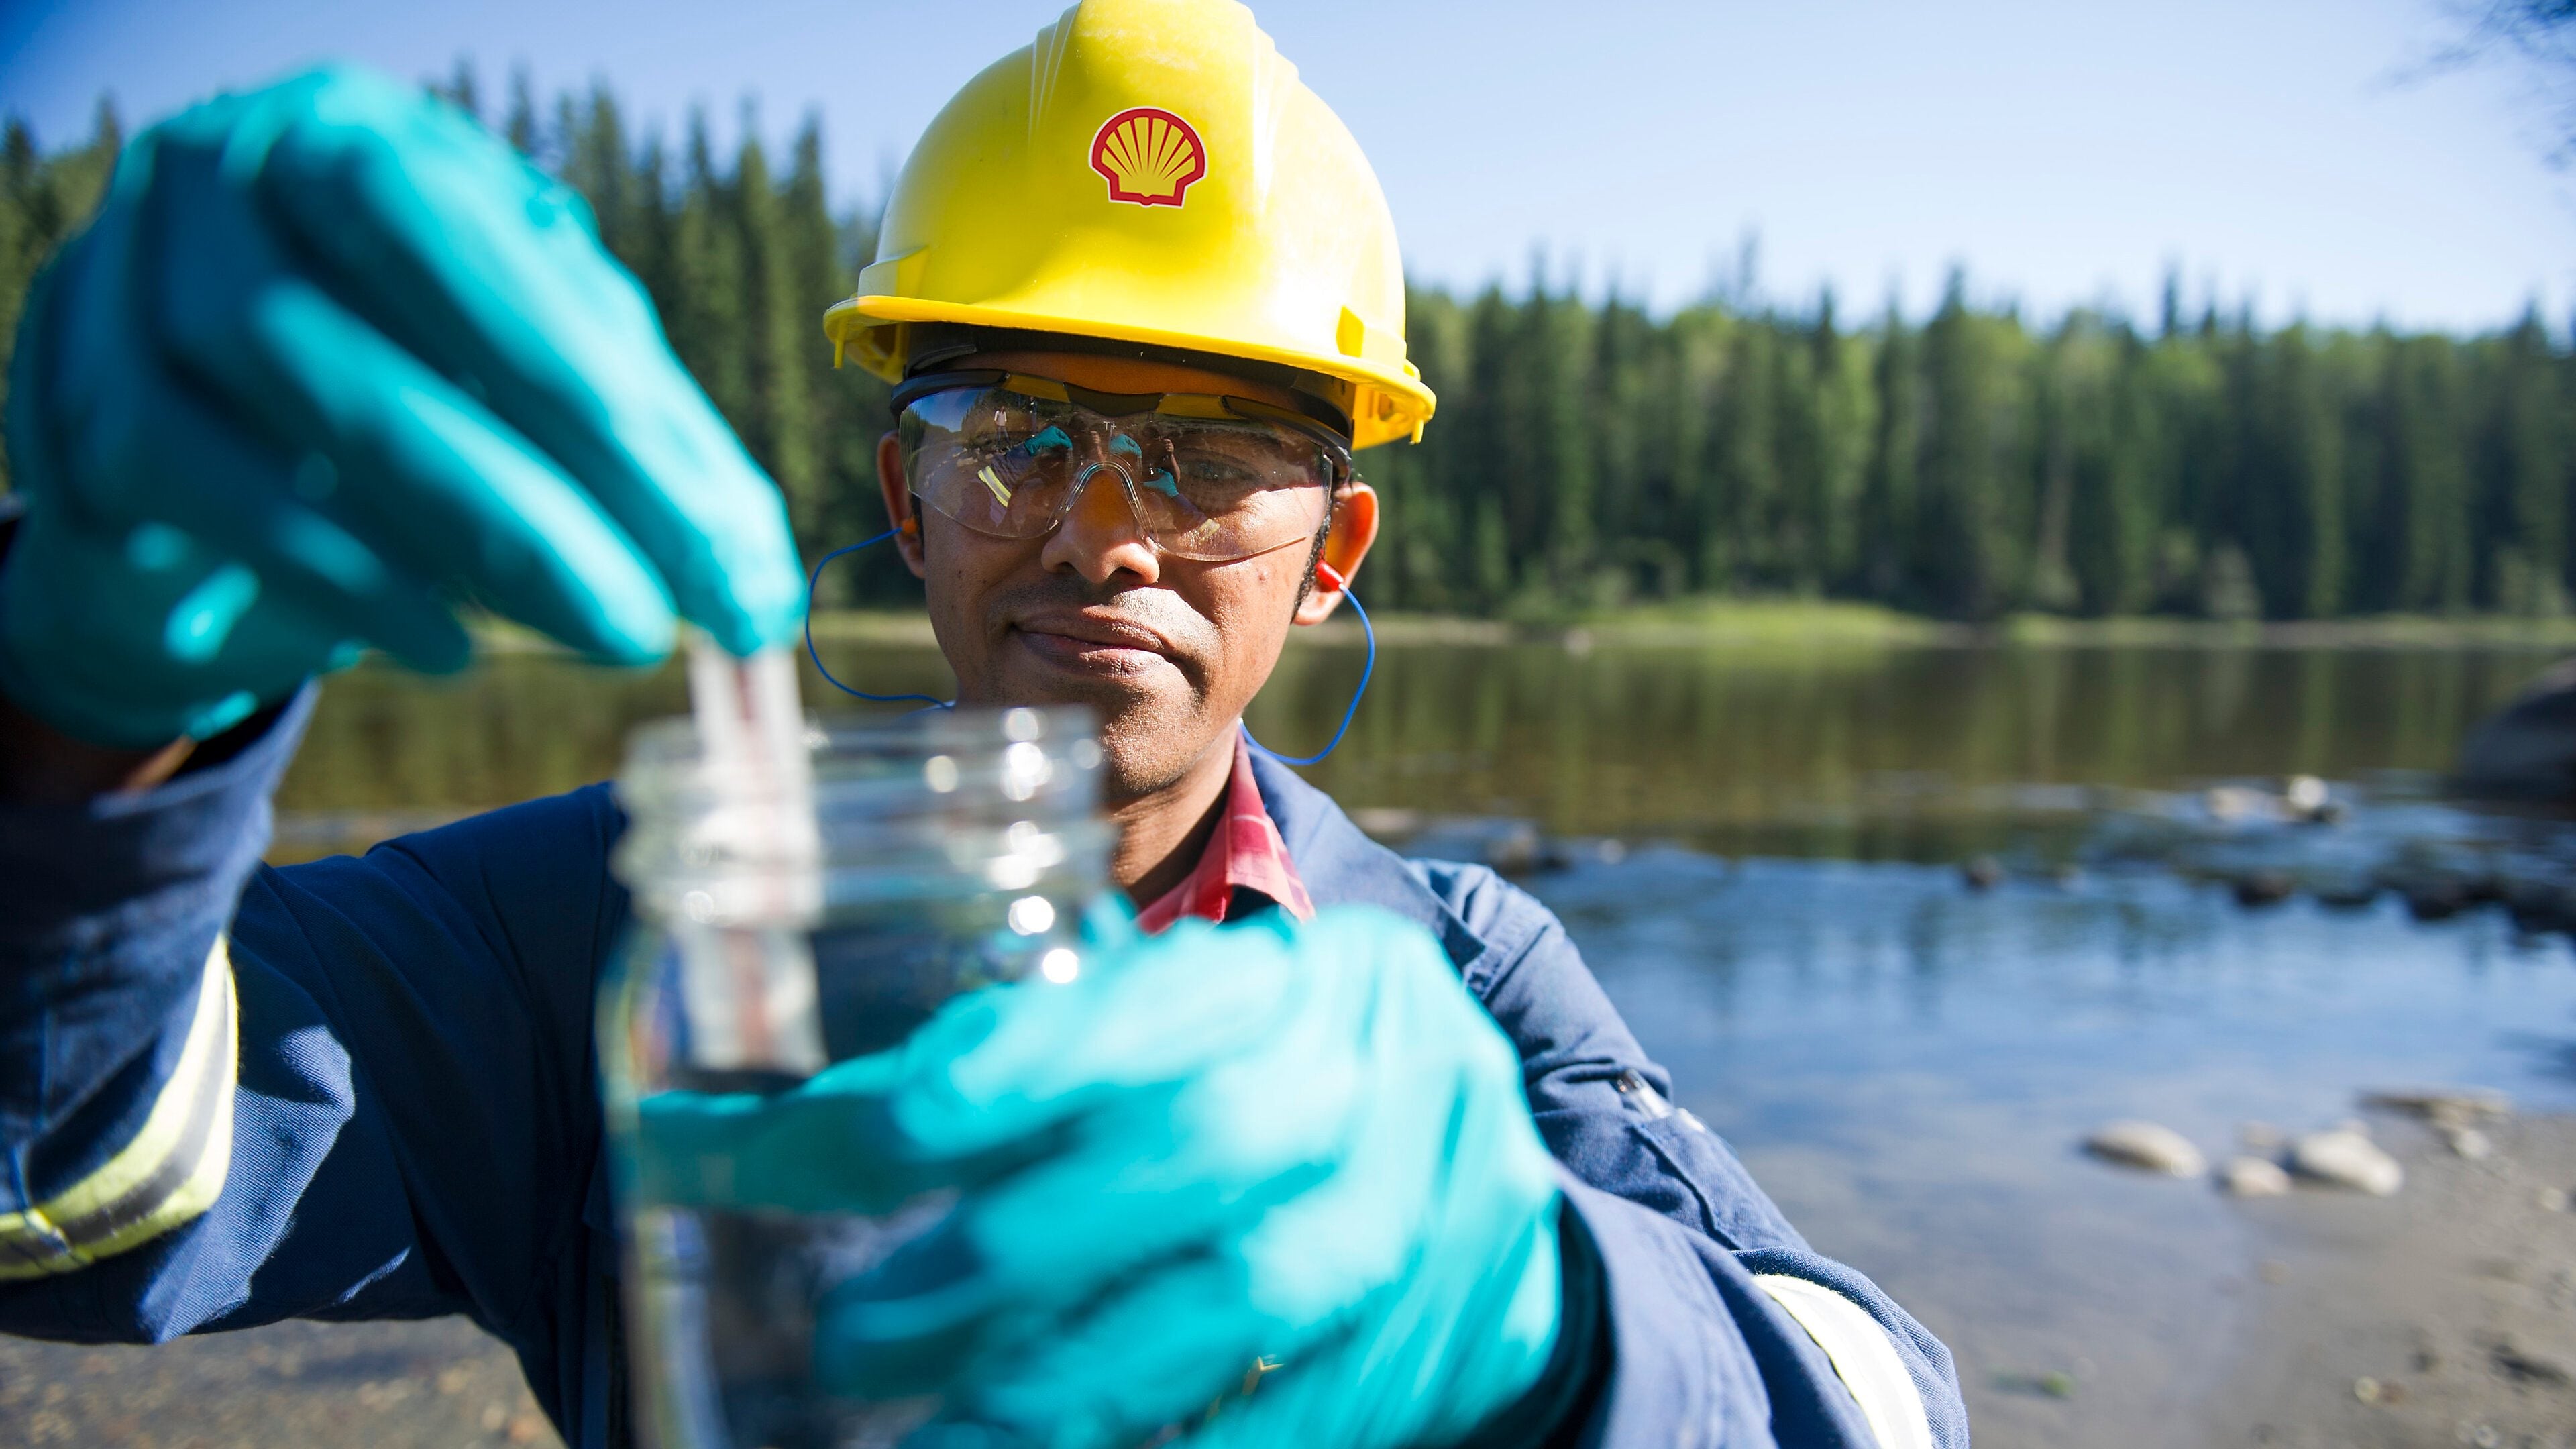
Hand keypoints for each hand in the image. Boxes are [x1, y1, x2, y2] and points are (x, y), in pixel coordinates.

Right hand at [0, 65, 802, 747]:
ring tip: (582, 633)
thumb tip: (759, 592)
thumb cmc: (402, 395)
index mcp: (375, 142)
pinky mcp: (71, 391)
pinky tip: (443, 641)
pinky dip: (329, 572)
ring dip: (443, 535)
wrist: (194, 461)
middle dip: (535, 487)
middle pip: (387, 312)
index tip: (733, 560)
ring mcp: (131, 270)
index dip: (632, 421)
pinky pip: (184, 481)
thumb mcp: (535, 389)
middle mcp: (241, 173)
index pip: (516, 268)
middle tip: (652, 620)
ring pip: (272, 390)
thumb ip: (649, 458)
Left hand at [637, 905, 1567, 1448]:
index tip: (882, 1129)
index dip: (1027, 1060)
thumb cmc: (1256, 1105)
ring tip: (936, 1448)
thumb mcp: (1161, 1059)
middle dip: (1016, 1248)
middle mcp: (1386, 1061)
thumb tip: (727, 1143)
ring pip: (1262, 1288)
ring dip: (1078, 1384)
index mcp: (1297, 971)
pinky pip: (1324, 1408)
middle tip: (851, 1336)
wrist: (1468, 1189)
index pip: (1161, 998)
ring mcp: (1440, 1195)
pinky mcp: (1460, 1322)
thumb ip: (997, 1085)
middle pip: (1213, 1143)